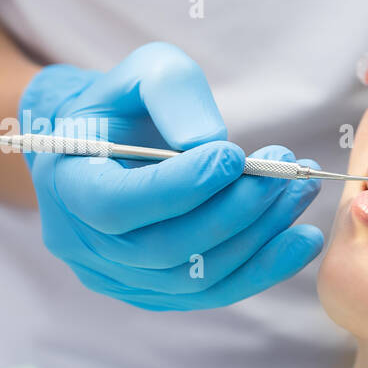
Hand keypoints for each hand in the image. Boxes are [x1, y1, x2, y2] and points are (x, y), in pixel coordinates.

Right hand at [17, 42, 322, 309]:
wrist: (106, 146)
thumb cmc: (125, 105)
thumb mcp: (141, 74)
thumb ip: (171, 93)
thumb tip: (211, 141)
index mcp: (65, 186)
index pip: (118, 205)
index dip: (179, 187)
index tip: (234, 156)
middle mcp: (84, 245)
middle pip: (165, 248)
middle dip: (234, 211)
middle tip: (284, 173)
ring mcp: (120, 278)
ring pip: (195, 277)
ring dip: (258, 236)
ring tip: (299, 192)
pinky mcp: (158, 293)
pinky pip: (214, 292)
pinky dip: (264, 268)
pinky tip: (303, 238)